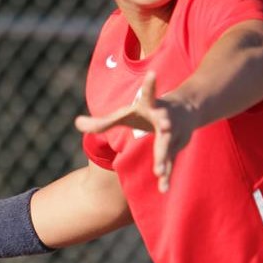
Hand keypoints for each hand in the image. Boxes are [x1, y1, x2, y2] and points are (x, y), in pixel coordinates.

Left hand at [73, 72, 195, 191]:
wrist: (186, 111)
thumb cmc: (147, 113)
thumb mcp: (126, 115)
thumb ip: (103, 122)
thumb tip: (76, 124)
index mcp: (151, 107)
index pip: (149, 94)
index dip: (150, 84)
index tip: (153, 73)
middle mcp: (166, 119)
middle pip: (164, 126)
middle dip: (165, 129)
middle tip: (166, 128)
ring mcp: (174, 135)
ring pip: (169, 148)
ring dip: (164, 159)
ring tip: (159, 172)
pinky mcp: (177, 148)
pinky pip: (171, 164)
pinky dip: (167, 177)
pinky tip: (163, 190)